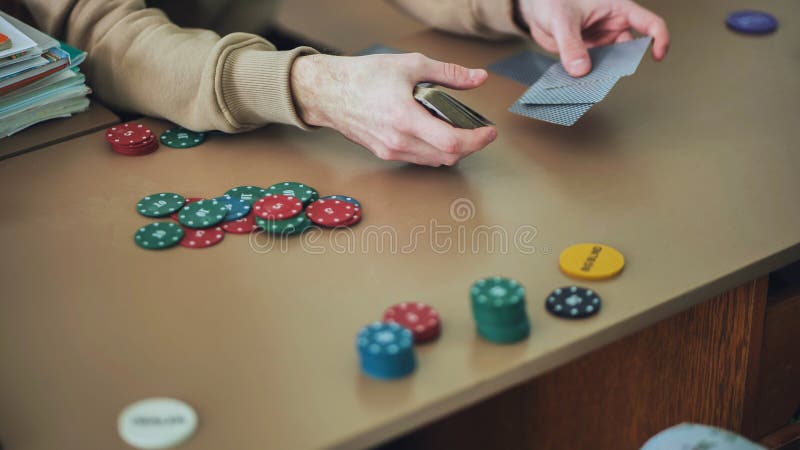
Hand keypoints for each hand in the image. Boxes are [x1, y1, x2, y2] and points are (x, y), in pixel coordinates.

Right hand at [290, 53, 496, 166]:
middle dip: (469, 146)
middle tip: (479, 131)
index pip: (451, 142)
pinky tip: (438, 134)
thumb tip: (478, 78)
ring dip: (453, 150)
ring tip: (460, 131)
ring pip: (434, 161)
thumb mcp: (410, 65)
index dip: (476, 140)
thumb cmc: (364, 77)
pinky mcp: (385, 153)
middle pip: (447, 156)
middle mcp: (398, 140)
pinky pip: (419, 158)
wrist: (329, 93)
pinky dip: (435, 150)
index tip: (489, 131)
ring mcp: (391, 150)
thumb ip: (448, 74)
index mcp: (405, 118)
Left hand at [516, 0, 669, 76]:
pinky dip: (589, 77)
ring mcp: (601, 41)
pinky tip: (579, 84)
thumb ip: (571, 44)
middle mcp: (613, 26)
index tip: (657, 56)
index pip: (648, 22)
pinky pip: (593, 68)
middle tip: (606, 76)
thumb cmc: (553, 1)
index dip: (659, 38)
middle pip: (629, 50)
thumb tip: (581, 70)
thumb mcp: (562, 19)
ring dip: (603, 74)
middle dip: (621, 64)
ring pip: (611, 62)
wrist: (535, 9)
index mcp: (617, 9)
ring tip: (588, 83)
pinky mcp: (587, 53)